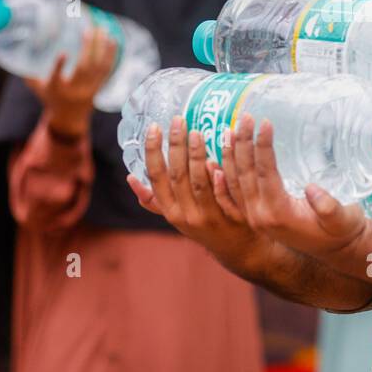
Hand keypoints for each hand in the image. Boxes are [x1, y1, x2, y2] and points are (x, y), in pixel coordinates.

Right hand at [25, 27, 115, 137]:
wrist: (70, 118)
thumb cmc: (51, 98)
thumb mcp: (37, 88)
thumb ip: (29, 73)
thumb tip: (15, 54)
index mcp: (56, 90)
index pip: (56, 79)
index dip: (59, 67)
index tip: (62, 52)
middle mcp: (74, 90)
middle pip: (83, 70)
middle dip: (88, 49)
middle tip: (90, 29)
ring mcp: (88, 89)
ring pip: (98, 68)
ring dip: (102, 48)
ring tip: (104, 30)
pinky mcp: (99, 86)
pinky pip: (107, 70)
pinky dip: (111, 55)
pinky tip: (114, 41)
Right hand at [126, 116, 274, 267]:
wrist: (240, 251)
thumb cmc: (205, 227)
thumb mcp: (177, 216)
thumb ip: (155, 200)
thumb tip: (131, 178)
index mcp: (171, 212)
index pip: (156, 178)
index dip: (153, 152)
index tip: (154, 128)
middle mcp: (187, 215)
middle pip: (178, 175)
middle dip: (176, 145)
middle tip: (178, 120)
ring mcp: (210, 216)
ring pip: (200, 181)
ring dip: (197, 154)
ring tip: (197, 131)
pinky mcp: (232, 215)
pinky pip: (224, 190)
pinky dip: (220, 171)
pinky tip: (220, 153)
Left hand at [219, 114, 369, 260]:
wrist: (338, 252)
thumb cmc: (344, 231)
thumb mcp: (343, 219)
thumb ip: (329, 207)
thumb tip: (312, 190)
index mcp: (279, 214)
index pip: (265, 172)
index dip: (263, 146)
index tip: (265, 122)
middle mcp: (260, 216)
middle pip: (245, 174)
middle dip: (243, 143)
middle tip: (244, 116)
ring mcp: (255, 218)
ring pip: (234, 183)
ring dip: (230, 156)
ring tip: (228, 129)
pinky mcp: (255, 216)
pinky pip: (231, 195)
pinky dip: (222, 177)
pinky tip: (214, 162)